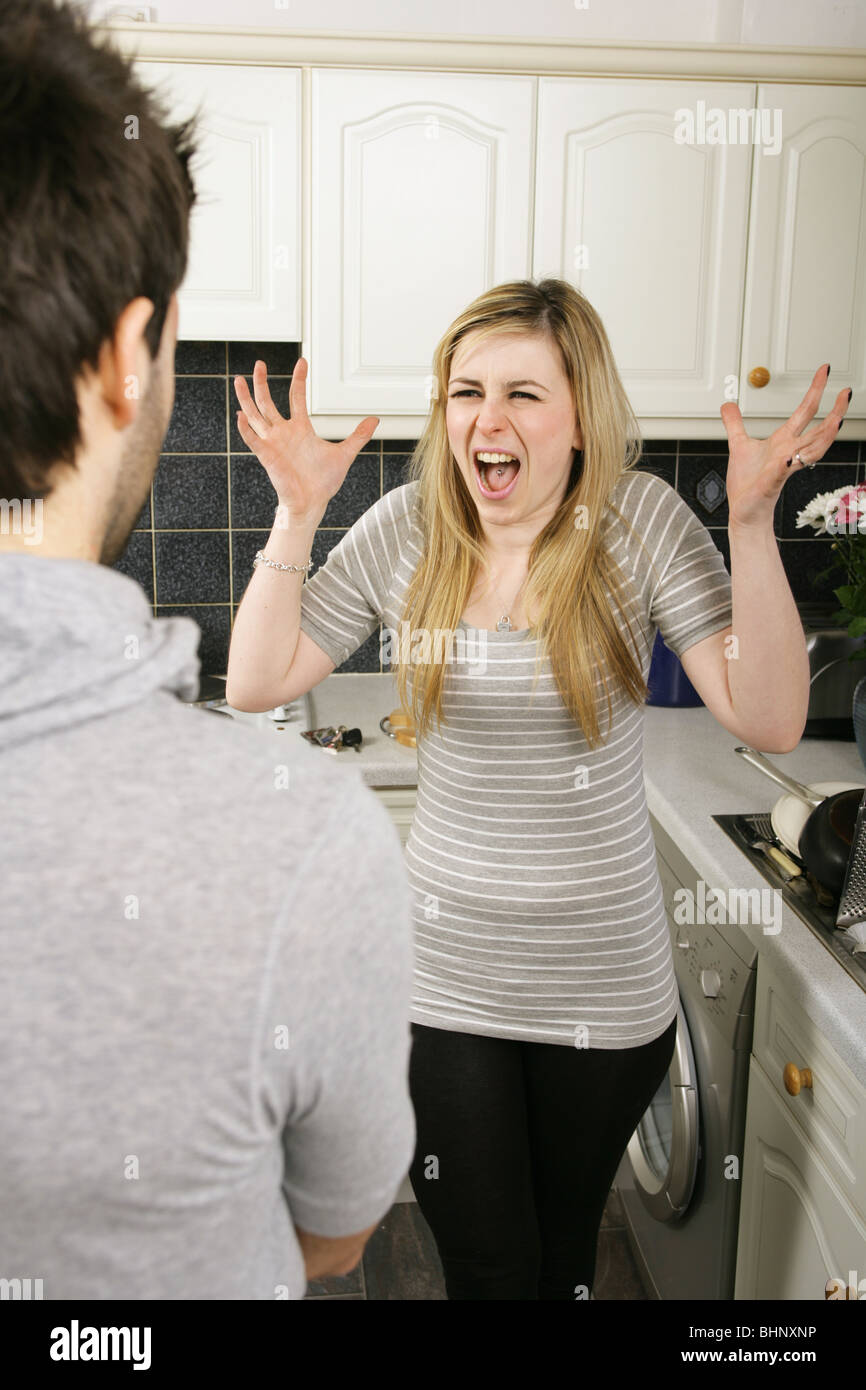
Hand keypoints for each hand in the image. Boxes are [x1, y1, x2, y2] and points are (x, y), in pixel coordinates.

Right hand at [233, 358, 378, 519]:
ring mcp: (273, 443)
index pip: (296, 397)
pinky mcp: (267, 457)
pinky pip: (253, 440)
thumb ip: (358, 436)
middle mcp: (283, 433)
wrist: (312, 503)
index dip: (299, 380)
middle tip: (259, 363)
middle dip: (262, 383)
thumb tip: (375, 420)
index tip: (302, 362)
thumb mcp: (344, 454)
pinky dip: (245, 429)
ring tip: (239, 379)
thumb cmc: (323, 482)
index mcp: (300, 429)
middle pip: (267, 402)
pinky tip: (240, 416)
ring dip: (247, 398)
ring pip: (255, 416)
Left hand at [720, 364, 851, 530]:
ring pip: (811, 450)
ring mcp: (783, 468)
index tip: (825, 371)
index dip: (815, 390)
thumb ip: (735, 423)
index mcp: (783, 441)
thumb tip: (728, 404)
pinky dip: (786, 463)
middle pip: (818, 429)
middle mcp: (788, 452)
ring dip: (824, 436)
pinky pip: (782, 471)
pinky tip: (789, 456)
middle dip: (834, 410)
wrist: (744, 512)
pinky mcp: (770, 483)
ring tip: (836, 419)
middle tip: (846, 391)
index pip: (805, 412)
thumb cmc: (747, 483)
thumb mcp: (738, 445)